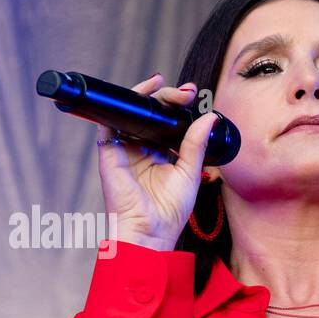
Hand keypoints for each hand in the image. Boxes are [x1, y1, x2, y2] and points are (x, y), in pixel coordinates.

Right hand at [96, 72, 220, 250]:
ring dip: (145, 95)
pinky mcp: (110, 152)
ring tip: (163, 86)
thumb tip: (209, 118)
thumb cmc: (170, 211)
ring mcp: (124, 149)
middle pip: (149, 112)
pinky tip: (137, 95)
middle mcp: (141, 148)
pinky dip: (120, 104)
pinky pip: (109, 121)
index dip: (177, 106)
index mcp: (160, 153)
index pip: (166, 121)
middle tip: (185, 92)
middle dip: (167, 96)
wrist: (151, 231)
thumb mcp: (190, 172)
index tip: (193, 95)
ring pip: (130, 112)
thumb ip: (196, 144)